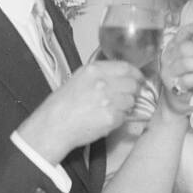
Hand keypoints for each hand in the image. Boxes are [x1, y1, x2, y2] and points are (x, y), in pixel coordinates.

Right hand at [16, 60, 143, 162]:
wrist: (54, 125)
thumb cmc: (62, 104)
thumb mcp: (79, 78)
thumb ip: (100, 75)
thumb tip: (119, 76)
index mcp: (94, 70)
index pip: (126, 67)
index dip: (135, 74)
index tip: (138, 78)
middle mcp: (104, 83)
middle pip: (132, 84)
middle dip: (132, 91)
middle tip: (125, 97)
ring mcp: (109, 100)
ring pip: (131, 101)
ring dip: (125, 106)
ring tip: (110, 109)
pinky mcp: (112, 118)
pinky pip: (124, 117)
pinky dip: (119, 119)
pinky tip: (105, 119)